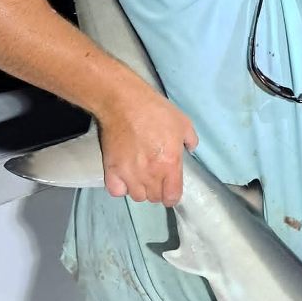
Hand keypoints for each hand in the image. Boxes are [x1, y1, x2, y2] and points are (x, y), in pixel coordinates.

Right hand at [97, 82, 197, 206]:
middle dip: (158, 190)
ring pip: (137, 196)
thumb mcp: (184, 123)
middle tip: (157, 177)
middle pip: (154, 198)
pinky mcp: (111, 169)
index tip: (171, 189)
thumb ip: (190, 140)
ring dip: (141, 189)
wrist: (124, 102)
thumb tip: (190, 149)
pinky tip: (125, 177)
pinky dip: (121, 187)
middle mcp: (150, 174)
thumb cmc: (156, 111)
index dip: (173, 195)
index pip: (171, 197)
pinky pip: (116, 191)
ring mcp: (129, 174)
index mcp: (169, 165)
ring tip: (141, 176)